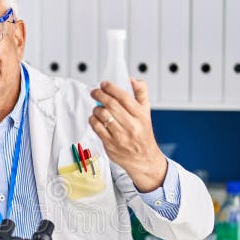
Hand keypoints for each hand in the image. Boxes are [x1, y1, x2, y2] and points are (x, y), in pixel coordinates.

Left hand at [89, 78, 167, 192]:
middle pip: (111, 105)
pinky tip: (95, 118)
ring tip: (96, 107)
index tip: (104, 84)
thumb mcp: (146, 113)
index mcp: (141, 115)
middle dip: (100, 95)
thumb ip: (141, 94)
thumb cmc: (143, 134)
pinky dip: (93, 120)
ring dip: (96, 108)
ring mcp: (120, 136)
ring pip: (103, 116)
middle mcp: (131, 125)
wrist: (144, 159)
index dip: (111, 88)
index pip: (124, 97)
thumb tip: (132, 80)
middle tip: (95, 92)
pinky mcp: (110, 145)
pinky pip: (97, 128)